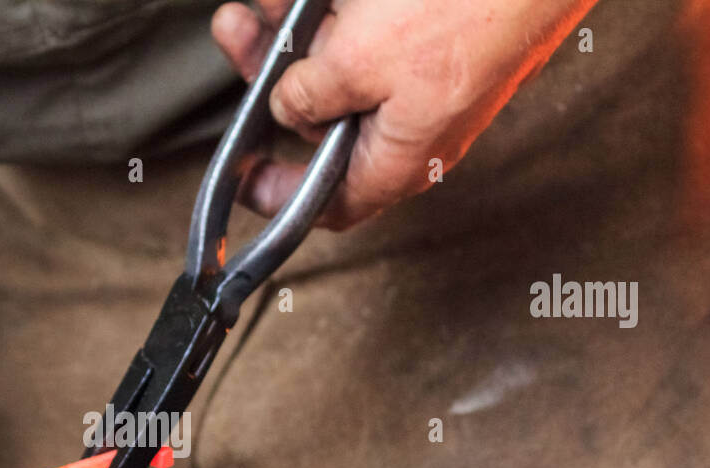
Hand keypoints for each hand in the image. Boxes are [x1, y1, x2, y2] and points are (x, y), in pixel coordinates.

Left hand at [211, 0, 597, 228]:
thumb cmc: (469, 9)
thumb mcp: (356, 62)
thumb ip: (309, 96)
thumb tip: (287, 108)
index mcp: (399, 158)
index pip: (329, 205)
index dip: (278, 196)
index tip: (242, 176)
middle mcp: (415, 129)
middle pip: (324, 123)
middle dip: (272, 78)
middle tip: (240, 40)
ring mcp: (428, 81)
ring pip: (345, 69)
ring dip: (298, 36)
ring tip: (264, 6)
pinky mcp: (439, 35)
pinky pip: (373, 34)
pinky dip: (337, 14)